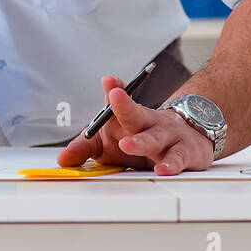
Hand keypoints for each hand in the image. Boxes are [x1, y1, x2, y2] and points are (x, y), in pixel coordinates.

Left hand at [57, 75, 213, 175]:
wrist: (188, 139)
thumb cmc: (142, 139)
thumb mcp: (110, 143)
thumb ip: (85, 149)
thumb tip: (63, 159)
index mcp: (127, 117)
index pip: (117, 101)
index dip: (113, 90)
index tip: (108, 81)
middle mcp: (147, 121)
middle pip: (135, 112)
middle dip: (124, 105)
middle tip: (114, 97)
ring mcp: (167, 135)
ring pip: (155, 136)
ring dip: (142, 141)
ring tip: (128, 144)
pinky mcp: (184, 151)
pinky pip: (177, 158)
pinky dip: (170, 164)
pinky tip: (162, 169)